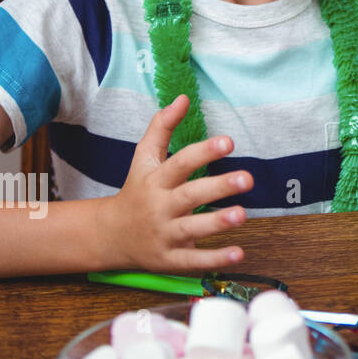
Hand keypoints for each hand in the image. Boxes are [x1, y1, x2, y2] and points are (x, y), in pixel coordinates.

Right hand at [99, 94, 251, 272]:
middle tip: (248, 178)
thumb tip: (184, 97)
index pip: (181, 162)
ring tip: (242, 214)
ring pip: (191, 229)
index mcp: (156, 180)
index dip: (204, 151)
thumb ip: (162, 127)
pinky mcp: (168, 259)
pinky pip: (193, 261)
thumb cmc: (136, 190)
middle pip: (190, 195)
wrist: (109, 235)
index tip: (229, 141)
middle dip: (218, 187)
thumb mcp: (144, 158)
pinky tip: (239, 253)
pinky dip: (215, 259)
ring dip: (217, 223)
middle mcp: (160, 207)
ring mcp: (163, 234)